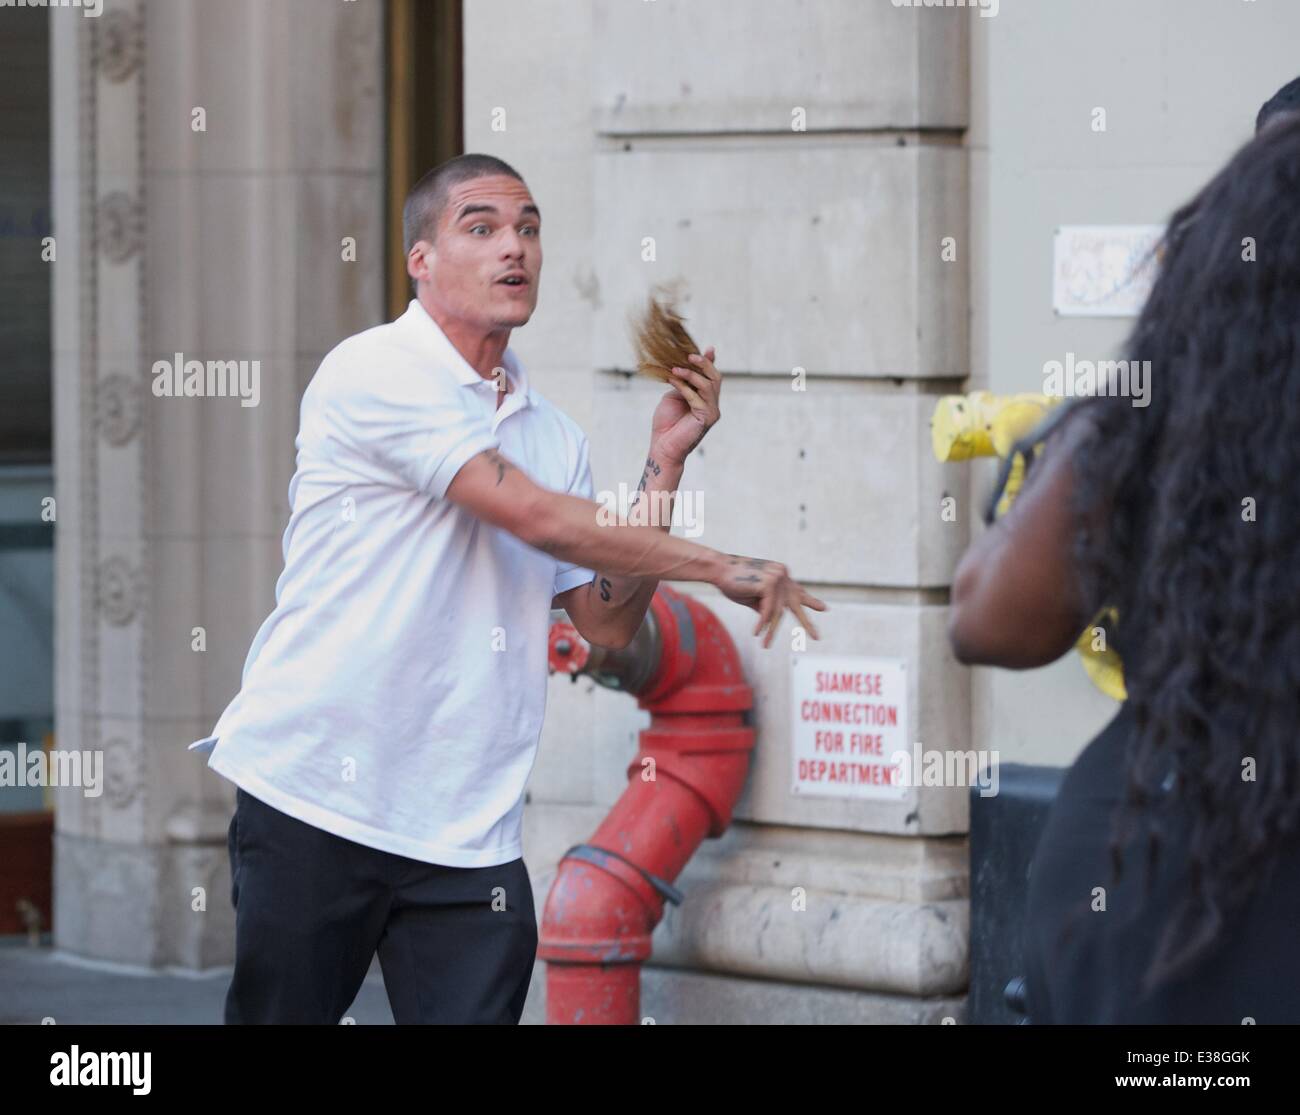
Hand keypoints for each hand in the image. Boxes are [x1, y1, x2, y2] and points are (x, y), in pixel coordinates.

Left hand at [650, 345, 719, 465]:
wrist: (663, 446)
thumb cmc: (666, 423)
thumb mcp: (674, 396)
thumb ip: (683, 383)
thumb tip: (684, 365)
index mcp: (705, 398)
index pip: (711, 376)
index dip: (710, 362)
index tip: (708, 348)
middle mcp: (712, 404)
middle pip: (715, 377)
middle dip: (704, 364)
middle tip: (689, 356)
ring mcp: (712, 412)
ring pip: (709, 385)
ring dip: (692, 374)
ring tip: (676, 369)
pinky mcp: (706, 418)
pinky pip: (697, 397)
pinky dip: (684, 387)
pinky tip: (673, 380)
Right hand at [715, 554, 827, 648]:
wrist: (718, 569)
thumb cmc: (732, 582)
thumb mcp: (753, 596)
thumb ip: (766, 605)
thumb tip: (774, 619)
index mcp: (780, 576)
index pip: (797, 591)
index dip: (810, 601)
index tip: (823, 608)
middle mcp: (782, 575)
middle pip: (796, 603)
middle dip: (806, 622)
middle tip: (816, 637)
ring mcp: (777, 578)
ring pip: (778, 612)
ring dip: (770, 630)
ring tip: (765, 644)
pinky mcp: (769, 584)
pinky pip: (768, 611)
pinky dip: (762, 623)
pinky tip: (756, 633)